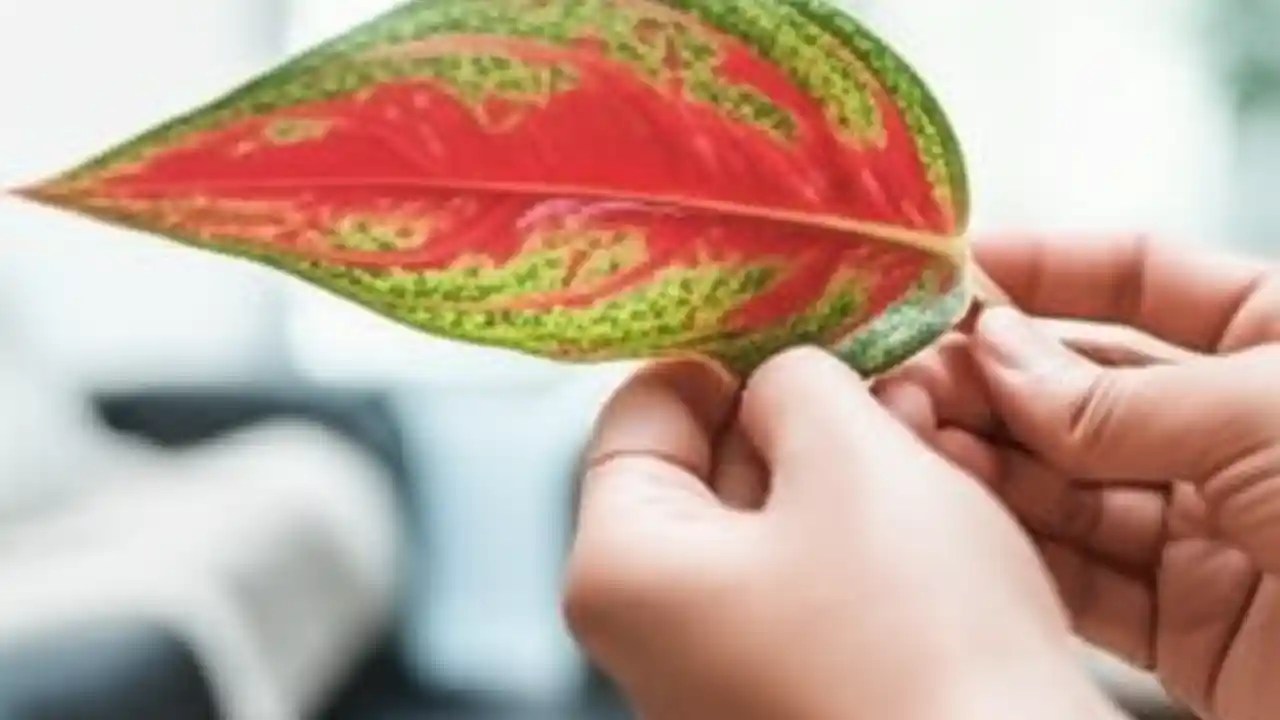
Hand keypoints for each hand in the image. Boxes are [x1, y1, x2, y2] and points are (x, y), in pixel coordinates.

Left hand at [562, 350, 1124, 719]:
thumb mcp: (853, 462)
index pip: (640, 413)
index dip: (718, 352)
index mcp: (623, 567)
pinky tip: (932, 498)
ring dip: (843, 464)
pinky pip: (815, 579)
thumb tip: (785, 376)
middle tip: (877, 365)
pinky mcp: (798, 687)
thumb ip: (799, 384)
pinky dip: (864, 530)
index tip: (788, 319)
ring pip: (772, 520)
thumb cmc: (916, 648)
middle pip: (708, 465)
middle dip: (795, 408)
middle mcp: (657, 627)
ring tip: (921, 425)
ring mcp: (726, 664)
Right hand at [880, 236, 1279, 719]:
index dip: (1050, 267)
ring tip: (911, 434)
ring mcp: (1213, 529)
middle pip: (1087, 383)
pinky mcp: (1194, 624)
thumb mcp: (1270, 417)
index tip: (956, 270)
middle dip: (995, 374)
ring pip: (1069, 479)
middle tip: (908, 372)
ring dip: (988, 457)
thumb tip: (999, 353)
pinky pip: (1085, 570)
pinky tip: (958, 506)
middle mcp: (1241, 433)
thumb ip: (1120, 397)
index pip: (1147, 278)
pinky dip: (1018, 542)